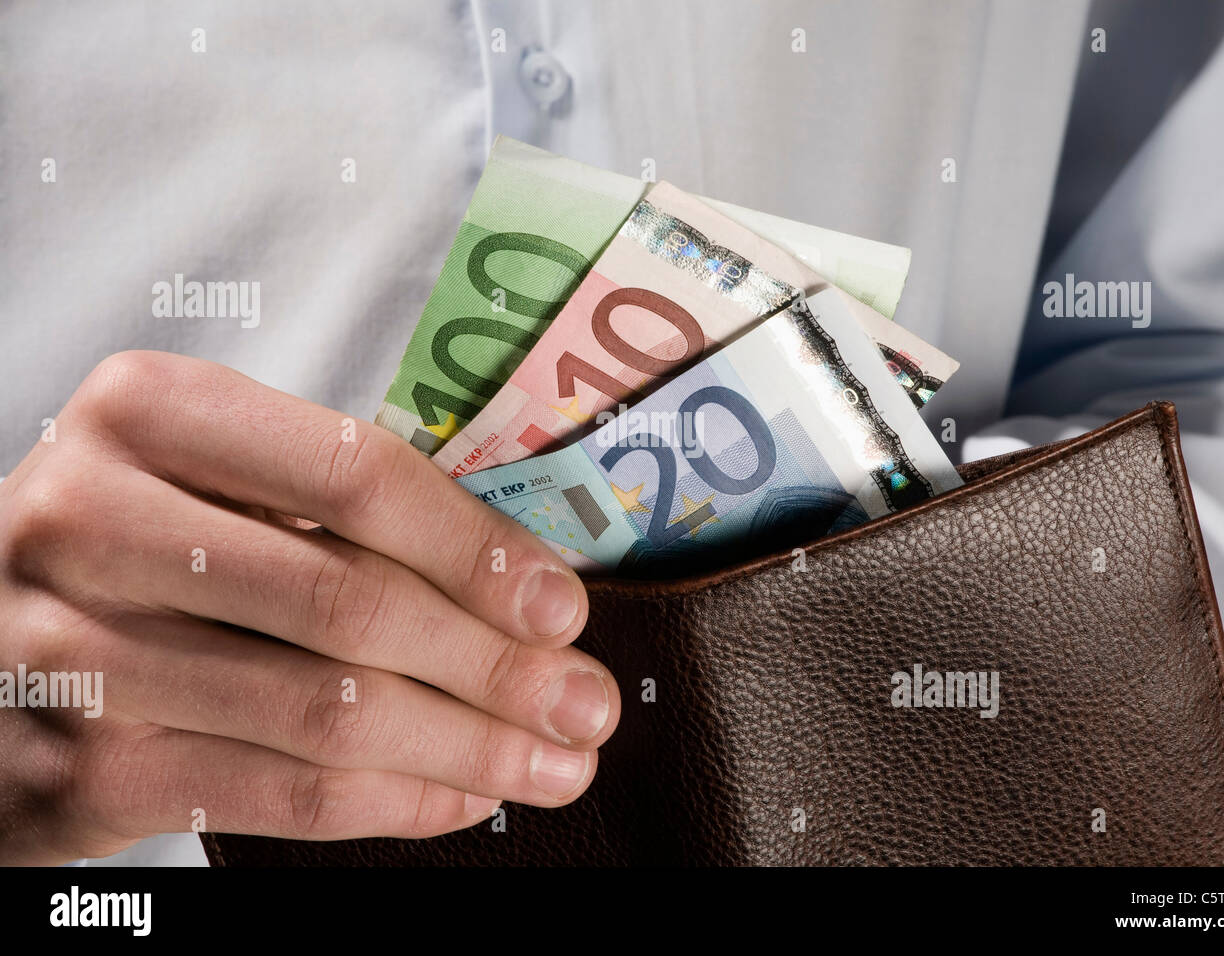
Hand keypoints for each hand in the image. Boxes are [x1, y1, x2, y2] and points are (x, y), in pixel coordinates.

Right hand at [0, 351, 619, 863]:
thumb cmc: (149, 542)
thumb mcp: (221, 479)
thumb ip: (347, 511)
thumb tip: (533, 589)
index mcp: (150, 413)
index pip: (354, 475)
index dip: (476, 550)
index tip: (563, 606)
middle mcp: (92, 519)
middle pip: (347, 605)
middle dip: (494, 666)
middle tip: (585, 702)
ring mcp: (69, 651)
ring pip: (324, 716)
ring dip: (467, 748)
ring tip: (555, 763)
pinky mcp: (76, 767)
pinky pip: (277, 797)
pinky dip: (395, 803)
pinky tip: (464, 797)